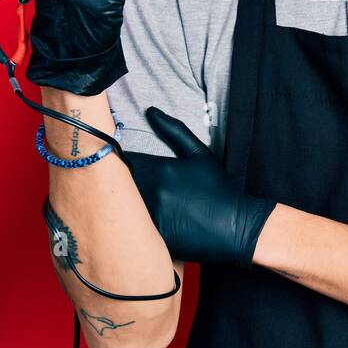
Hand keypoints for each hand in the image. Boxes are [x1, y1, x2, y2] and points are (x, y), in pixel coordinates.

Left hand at [124, 107, 276, 268]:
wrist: (233, 226)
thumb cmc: (217, 187)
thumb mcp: (199, 153)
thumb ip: (174, 130)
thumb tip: (151, 110)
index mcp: (160, 168)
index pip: (122, 159)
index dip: (115, 159)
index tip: (114, 160)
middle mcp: (152, 191)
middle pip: (117, 183)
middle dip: (115, 181)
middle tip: (113, 183)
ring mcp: (152, 215)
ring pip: (121, 206)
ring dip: (120, 203)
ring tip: (121, 203)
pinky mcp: (153, 237)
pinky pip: (131, 229)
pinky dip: (130, 224)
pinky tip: (135, 223)